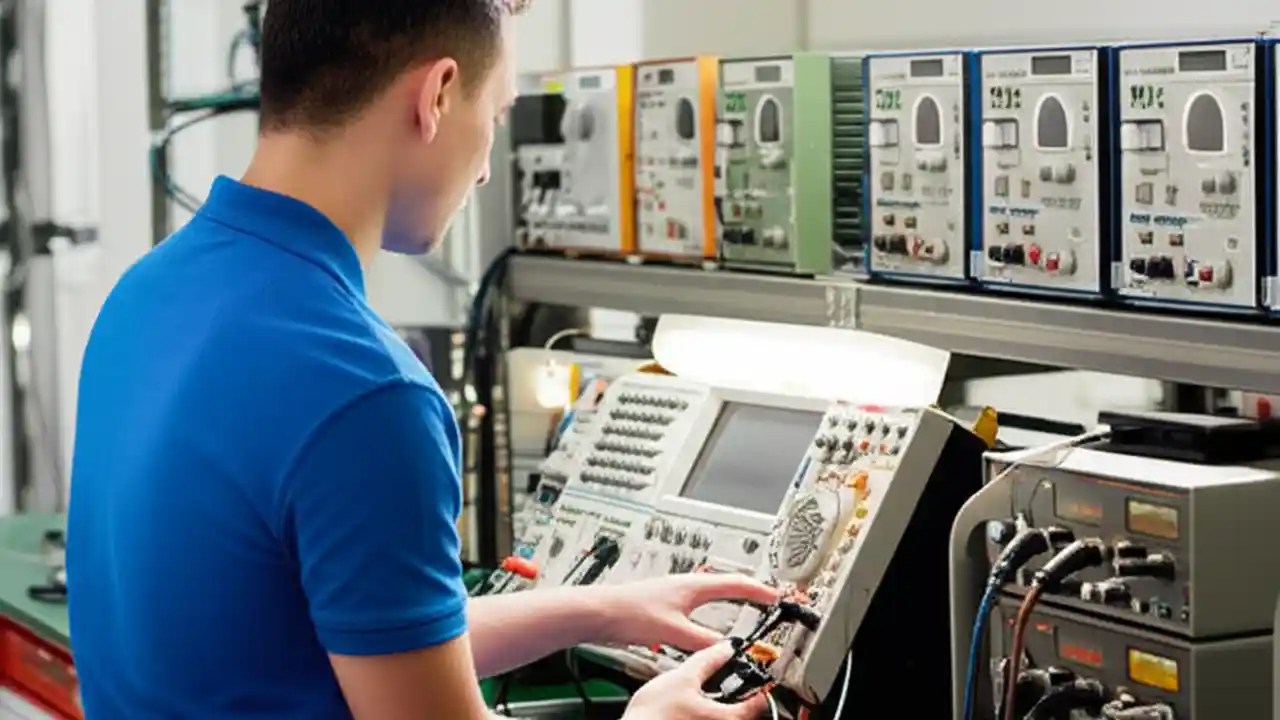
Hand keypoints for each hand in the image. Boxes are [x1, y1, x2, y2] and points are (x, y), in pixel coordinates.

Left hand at [597, 573, 779, 651]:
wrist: (600, 611)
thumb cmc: (630, 612)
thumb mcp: (673, 632)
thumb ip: (702, 641)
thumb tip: (727, 648)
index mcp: (693, 585)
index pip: (736, 584)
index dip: (760, 590)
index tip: (777, 596)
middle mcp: (687, 583)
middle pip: (727, 583)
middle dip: (751, 590)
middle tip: (769, 598)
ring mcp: (677, 590)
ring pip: (714, 589)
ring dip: (733, 596)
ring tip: (748, 603)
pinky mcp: (667, 600)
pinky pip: (702, 599)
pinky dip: (717, 604)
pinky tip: (711, 616)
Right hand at [624, 642, 768, 719]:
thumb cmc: (652, 715)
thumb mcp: (682, 677)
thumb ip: (708, 661)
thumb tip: (725, 648)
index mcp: (727, 718)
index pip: (759, 703)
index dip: (759, 685)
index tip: (757, 677)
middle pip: (743, 714)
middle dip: (737, 697)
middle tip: (728, 683)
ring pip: (723, 718)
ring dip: (719, 706)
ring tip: (705, 695)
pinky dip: (703, 715)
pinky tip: (688, 710)